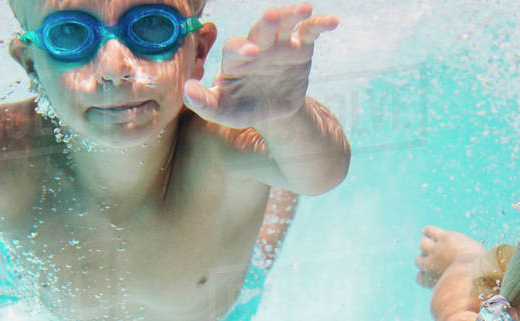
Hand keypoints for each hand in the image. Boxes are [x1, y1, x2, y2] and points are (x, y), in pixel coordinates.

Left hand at [182, 3, 337, 128]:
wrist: (272, 110)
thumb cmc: (243, 107)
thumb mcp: (224, 111)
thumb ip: (204, 103)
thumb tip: (187, 88)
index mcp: (236, 58)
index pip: (236, 48)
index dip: (241, 48)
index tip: (250, 53)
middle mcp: (258, 45)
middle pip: (261, 30)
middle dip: (266, 23)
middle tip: (271, 15)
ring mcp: (280, 44)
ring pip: (285, 23)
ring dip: (293, 13)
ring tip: (304, 9)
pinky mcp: (301, 47)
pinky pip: (310, 32)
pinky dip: (320, 25)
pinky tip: (332, 22)